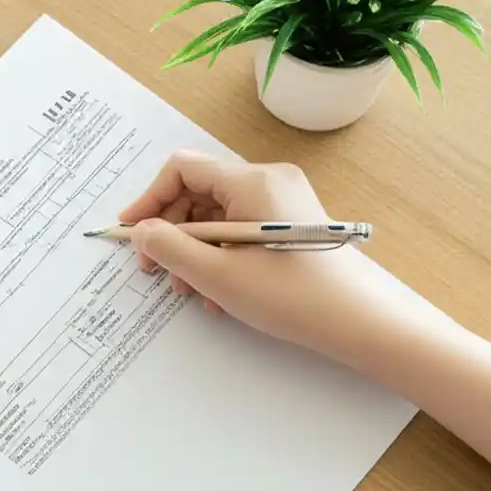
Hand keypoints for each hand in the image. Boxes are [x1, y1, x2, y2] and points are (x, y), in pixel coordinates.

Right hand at [119, 150, 402, 357]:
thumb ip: (170, 248)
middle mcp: (268, 181)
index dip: (150, 199)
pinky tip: (218, 291)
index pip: (182, 170)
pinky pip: (239, 228)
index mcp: (251, 182)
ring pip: (217, 215)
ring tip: (189, 289)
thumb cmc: (292, 296)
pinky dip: (220, 255)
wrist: (360, 320)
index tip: (130, 232)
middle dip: (171, 232)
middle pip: (198, 192)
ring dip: (194, 251)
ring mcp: (281, 201)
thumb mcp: (218, 275)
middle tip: (155, 270)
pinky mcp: (289, 222)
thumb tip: (141, 232)